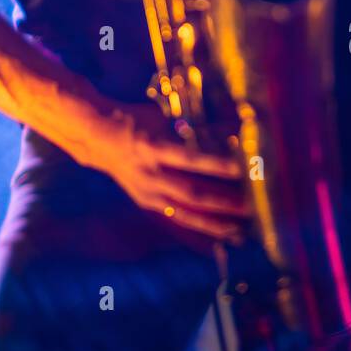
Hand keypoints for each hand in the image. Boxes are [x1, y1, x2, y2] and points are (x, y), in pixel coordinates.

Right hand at [89, 101, 247, 243]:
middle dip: (223, 202)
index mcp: (152, 147)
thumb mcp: (159, 117)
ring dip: (216, 222)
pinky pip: (178, 218)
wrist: (98, 138)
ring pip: (186, 213)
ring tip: (242, 230)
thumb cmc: (134, 120)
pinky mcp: (147, 202)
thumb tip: (225, 129)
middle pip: (192, 193)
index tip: (241, 168)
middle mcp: (150, 174)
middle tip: (252, 205)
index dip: (215, 165)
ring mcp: (147, 192)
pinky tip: (221, 233)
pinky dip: (200, 226)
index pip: (189, 159)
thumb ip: (187, 127)